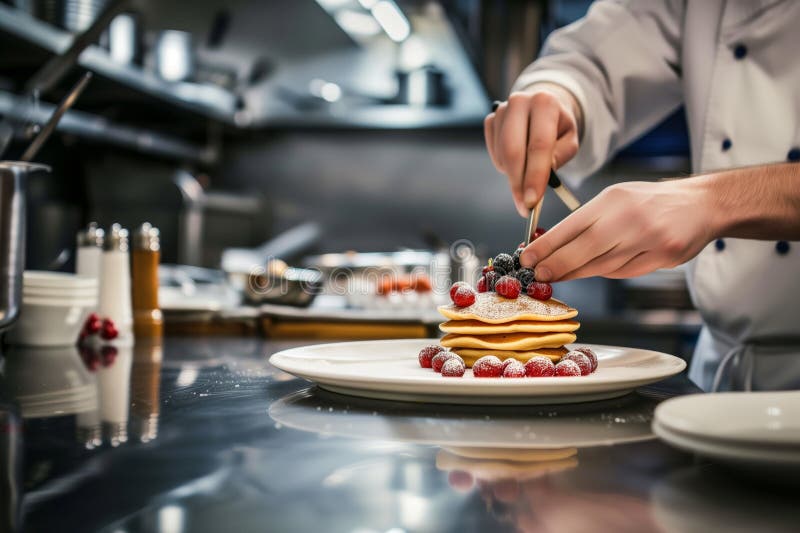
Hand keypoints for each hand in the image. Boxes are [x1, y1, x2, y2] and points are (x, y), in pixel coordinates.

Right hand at [484, 84, 581, 216]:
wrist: (542, 108)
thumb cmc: (557, 128)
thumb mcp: (569, 141)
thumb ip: (558, 157)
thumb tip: (539, 178)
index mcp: (545, 102)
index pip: (539, 145)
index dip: (535, 176)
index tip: (533, 201)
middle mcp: (520, 101)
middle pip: (513, 150)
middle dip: (518, 183)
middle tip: (524, 206)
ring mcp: (501, 110)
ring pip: (502, 155)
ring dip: (513, 175)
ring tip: (528, 177)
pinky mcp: (490, 120)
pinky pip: (493, 153)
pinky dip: (504, 166)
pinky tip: (517, 163)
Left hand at [519, 179, 714, 280]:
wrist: (702, 203)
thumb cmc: (651, 203)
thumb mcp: (617, 198)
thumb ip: (589, 221)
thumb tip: (551, 246)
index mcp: (613, 199)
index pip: (572, 225)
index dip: (546, 245)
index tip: (526, 259)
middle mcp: (630, 217)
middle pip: (584, 248)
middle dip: (557, 265)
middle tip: (537, 276)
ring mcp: (649, 237)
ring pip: (604, 264)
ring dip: (578, 273)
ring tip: (558, 276)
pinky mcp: (664, 255)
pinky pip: (626, 271)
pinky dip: (609, 272)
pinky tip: (597, 269)